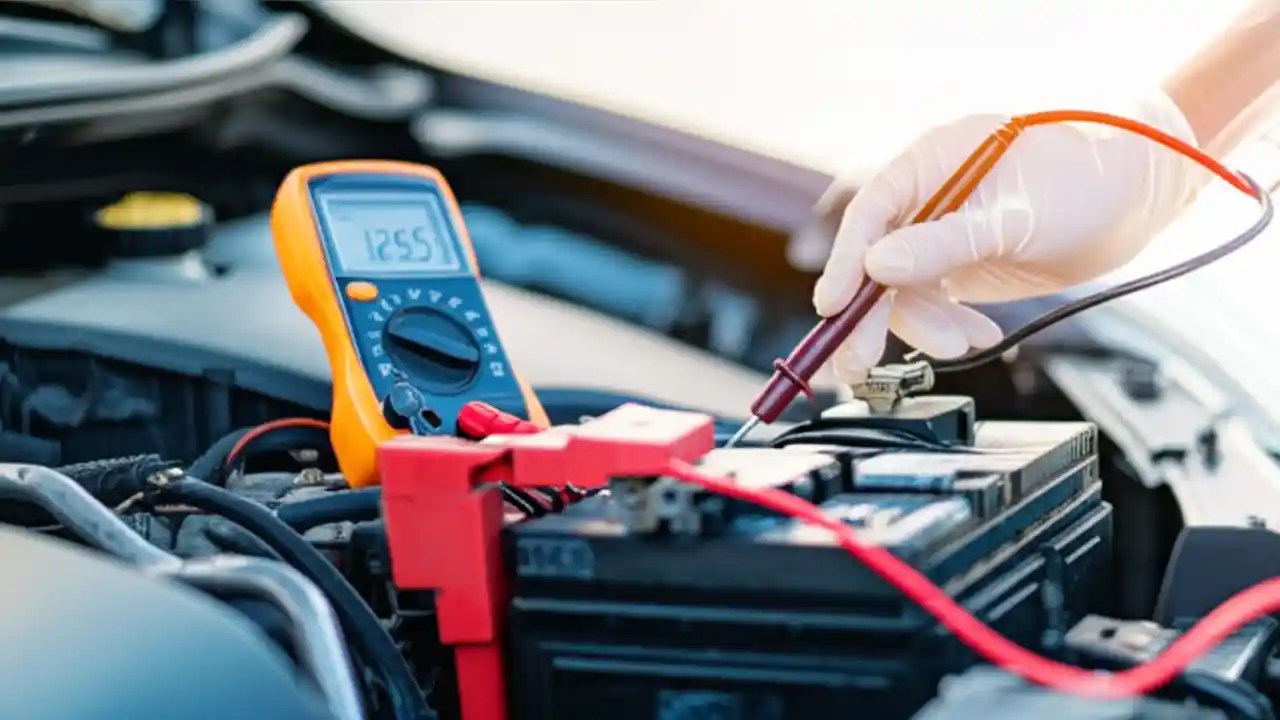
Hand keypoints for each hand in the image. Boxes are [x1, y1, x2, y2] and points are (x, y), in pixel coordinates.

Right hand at [805, 89, 1202, 382]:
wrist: (1141, 192)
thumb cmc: (1087, 179)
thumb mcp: (1014, 215)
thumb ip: (944, 242)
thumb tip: (877, 266)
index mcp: (929, 163)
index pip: (870, 214)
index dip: (845, 262)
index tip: (832, 306)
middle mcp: (927, 197)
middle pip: (875, 260)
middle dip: (869, 313)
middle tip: (859, 363)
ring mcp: (942, 232)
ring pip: (903, 289)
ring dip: (922, 325)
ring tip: (958, 343)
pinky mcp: (961, 262)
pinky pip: (934, 301)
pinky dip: (947, 325)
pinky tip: (975, 336)